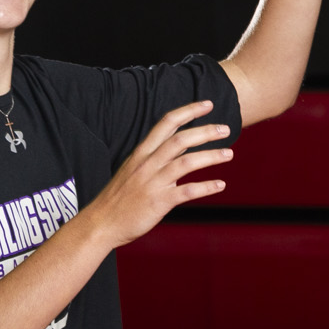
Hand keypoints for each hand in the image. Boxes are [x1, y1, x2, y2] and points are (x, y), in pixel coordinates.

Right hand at [83, 101, 231, 248]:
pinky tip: (220, 185)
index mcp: (141, 153)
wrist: (100, 224)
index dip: (189, 111)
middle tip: (226, 129)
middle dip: (205, 132)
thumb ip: (156, 155)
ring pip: (186, 163)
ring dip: (211, 156)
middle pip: (180, 139)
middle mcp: (147, 164)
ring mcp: (153, 183)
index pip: (166, 123)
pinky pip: (187, 191)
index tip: (208, 104)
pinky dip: (206, 187)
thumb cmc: (119, 197)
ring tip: (228, 154)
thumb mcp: (133, 168)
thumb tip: (181, 142)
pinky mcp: (158, 202)